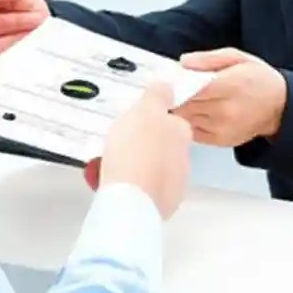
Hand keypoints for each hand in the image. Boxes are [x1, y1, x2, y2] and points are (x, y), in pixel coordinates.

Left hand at [0, 0, 46, 88]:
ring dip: (25, 36)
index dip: (27, 0)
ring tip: (40, 39)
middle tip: (44, 25)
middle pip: (13, 17)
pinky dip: (15, 54)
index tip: (37, 7)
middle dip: (30, 19)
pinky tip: (26, 51)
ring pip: (10, 37)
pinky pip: (1, 58)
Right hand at [83, 83, 192, 219]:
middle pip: (160, 145)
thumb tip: (166, 87)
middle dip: (141, 144)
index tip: (133, 119)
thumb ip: (157, 96)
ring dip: (134, 165)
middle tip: (117, 142)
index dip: (151, 119)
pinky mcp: (159, 206)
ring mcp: (173, 185)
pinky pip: (142, 190)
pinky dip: (129, 185)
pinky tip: (112, 182)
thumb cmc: (136, 152)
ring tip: (108, 163)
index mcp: (181, 133)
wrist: (129, 201)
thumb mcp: (145, 110)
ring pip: (151, 168)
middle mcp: (183, 159)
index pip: (172, 119)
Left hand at [174, 48, 286, 146]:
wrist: (279, 107)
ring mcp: (222, 128)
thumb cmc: (259, 80)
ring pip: (186, 119)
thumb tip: (184, 62)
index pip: (192, 87)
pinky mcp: (220, 140)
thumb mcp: (238, 57)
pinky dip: (188, 122)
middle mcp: (226, 110)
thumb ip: (209, 58)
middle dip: (175, 96)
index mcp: (230, 85)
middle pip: (185, 104)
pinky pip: (192, 131)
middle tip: (172, 88)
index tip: (169, 79)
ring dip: (180, 109)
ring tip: (186, 99)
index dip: (176, 83)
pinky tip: (196, 112)